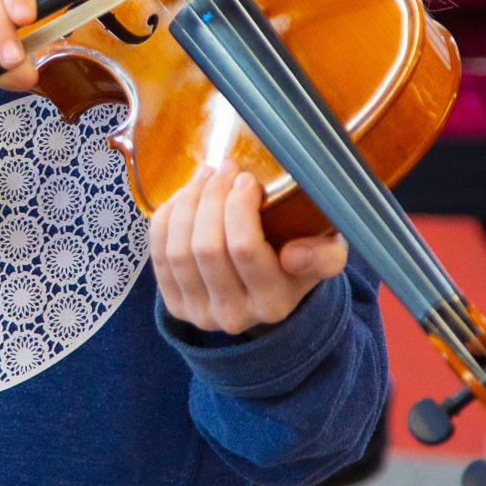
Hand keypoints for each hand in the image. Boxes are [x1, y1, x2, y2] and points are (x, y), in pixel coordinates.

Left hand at [150, 163, 347, 333]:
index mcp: (274, 303)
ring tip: (205, 176)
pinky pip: (159, 256)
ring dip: (187, 203)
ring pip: (179, 250)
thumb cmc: (299, 255)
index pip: (244, 250)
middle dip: (211, 198)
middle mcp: (235, 316)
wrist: (270, 286)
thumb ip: (324, 255)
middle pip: (207, 248)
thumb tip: (293, 256)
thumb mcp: (326, 253)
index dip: (238, 207)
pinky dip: (165, 220)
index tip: (246, 178)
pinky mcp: (176, 305)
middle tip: (224, 169)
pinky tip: (182, 197)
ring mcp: (200, 313)